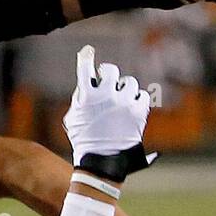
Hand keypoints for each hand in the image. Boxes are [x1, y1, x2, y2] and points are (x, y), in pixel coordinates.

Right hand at [63, 45, 154, 174]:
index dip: (86, 57)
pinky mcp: (139, 112)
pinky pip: (142, 96)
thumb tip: (91, 82)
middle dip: (109, 76)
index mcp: (87, 96)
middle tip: (108, 84)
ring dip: (124, 90)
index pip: (85, 68)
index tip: (87, 52)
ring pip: (129, 83)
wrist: (101, 163)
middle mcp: (106, 96)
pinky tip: (131, 109)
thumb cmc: (84, 142)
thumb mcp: (73, 119)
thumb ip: (81, 98)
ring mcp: (124, 103)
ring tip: (120, 102)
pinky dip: (137, 101)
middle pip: (111, 70)